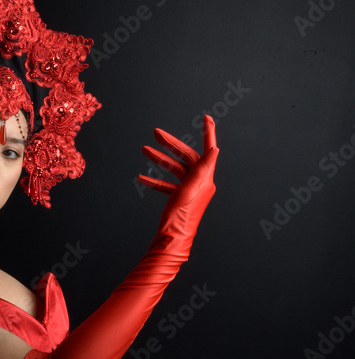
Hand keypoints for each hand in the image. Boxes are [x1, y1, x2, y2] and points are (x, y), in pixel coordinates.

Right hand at [138, 115, 218, 235]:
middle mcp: (200, 182)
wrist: (172, 240)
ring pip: (175, 168)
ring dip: (160, 159)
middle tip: (156, 132)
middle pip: (186, 156)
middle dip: (170, 144)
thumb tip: (215, 149)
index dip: (208, 132)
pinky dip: (156, 180)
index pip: (208, 150)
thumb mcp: (190, 189)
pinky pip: (168, 184)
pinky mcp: (179, 198)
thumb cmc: (181, 217)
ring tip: (144, 150)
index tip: (206, 117)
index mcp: (205, 178)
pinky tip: (142, 178)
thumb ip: (201, 169)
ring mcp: (189, 190)